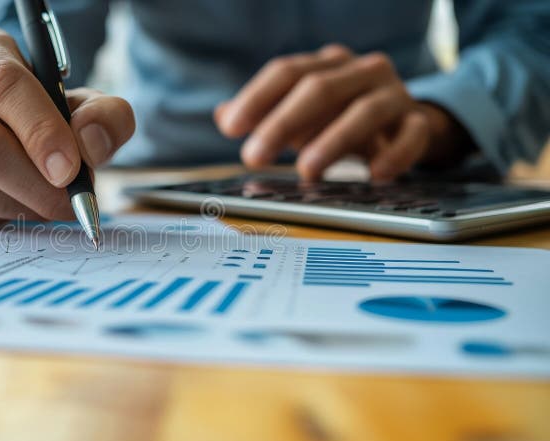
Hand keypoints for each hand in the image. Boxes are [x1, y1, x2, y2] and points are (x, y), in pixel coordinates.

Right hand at [0, 25, 134, 227]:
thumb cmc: (41, 112)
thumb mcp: (83, 103)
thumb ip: (105, 116)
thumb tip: (89, 143)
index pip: (2, 86)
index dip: (40, 131)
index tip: (69, 169)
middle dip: (37, 184)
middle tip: (70, 201)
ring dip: (23, 206)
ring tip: (49, 201)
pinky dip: (0, 219)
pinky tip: (16, 202)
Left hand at [214, 45, 465, 180]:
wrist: (408, 123)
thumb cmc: (343, 117)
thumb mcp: (302, 114)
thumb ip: (265, 113)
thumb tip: (223, 116)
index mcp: (327, 64)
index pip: (286, 71)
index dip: (256, 98)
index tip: (231, 128)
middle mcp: (361, 71)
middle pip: (318, 89)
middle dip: (282, 124)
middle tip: (253, 157)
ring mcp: (394, 95)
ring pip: (364, 112)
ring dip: (332, 141)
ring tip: (306, 170)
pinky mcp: (419, 123)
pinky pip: (411, 137)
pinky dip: (394, 156)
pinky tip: (374, 175)